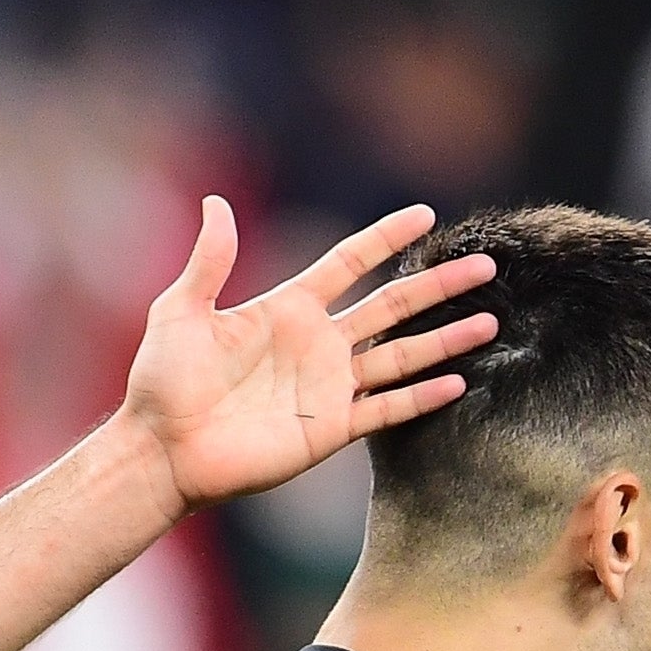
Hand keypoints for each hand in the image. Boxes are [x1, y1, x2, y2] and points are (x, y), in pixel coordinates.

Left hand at [115, 199, 500, 511]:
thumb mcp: (180, 312)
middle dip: (438, 286)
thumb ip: (209, 261)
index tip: (425, 214)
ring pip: (401, 356)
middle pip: (392, 307)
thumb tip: (215, 202)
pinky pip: (386, 410)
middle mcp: (317, 345)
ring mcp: (328, 387)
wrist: (160, 448)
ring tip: (489, 321)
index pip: (348, 264)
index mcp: (287, 310)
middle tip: (485, 265)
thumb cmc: (162, 382)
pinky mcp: (330, 428)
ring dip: (445, 340)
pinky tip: (458, 381)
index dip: (384, 239)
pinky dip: (421, 397)